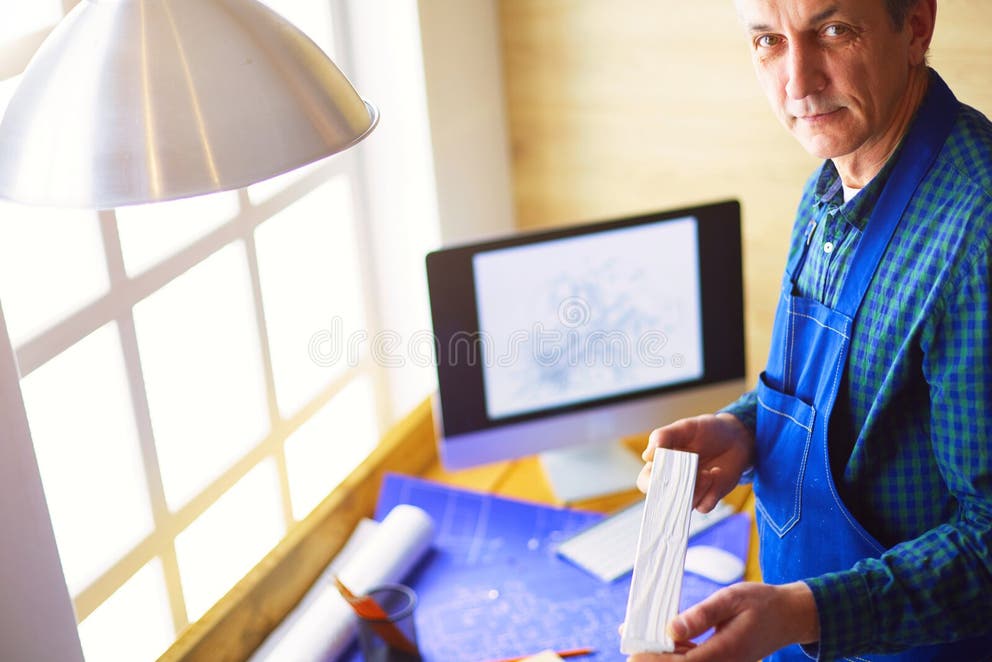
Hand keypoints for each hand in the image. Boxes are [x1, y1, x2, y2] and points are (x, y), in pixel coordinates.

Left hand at [626, 581, 819, 661]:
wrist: (788, 616)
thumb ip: (701, 615)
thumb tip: (671, 627)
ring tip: (638, 634)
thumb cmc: (761, 603)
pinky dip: (675, 649)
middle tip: (629, 641)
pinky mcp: (720, 660)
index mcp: (724, 652)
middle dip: (652, 656)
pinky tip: (663, 635)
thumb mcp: (730, 599)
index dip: (653, 659)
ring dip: (661, 652)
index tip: (633, 651)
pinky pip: (692, 658)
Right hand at [637, 413, 753, 511]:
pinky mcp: (708, 498)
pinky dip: (711, 492)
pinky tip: (716, 473)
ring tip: (708, 472)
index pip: (646, 482)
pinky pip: (704, 506)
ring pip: (685, 505)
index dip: (650, 483)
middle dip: (677, 490)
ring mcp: (690, 491)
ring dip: (697, 489)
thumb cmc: (706, 430)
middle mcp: (673, 482)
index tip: (664, 474)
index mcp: (660, 465)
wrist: (735, 437)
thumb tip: (647, 456)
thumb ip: (663, 437)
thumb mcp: (685, 427)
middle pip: (664, 500)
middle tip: (691, 473)